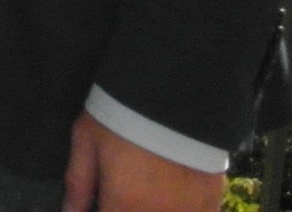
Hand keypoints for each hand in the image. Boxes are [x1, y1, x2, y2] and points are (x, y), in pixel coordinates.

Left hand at [61, 112, 224, 211]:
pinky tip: (170, 194)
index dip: (101, 209)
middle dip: (127, 206)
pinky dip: (181, 208)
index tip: (103, 198)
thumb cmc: (121, 114)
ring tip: (145, 186)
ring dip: (153, 206)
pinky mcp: (212, 198)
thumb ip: (79, 183)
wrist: (173, 91)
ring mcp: (189, 210)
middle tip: (122, 185)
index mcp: (124, 205)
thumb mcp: (87, 141)